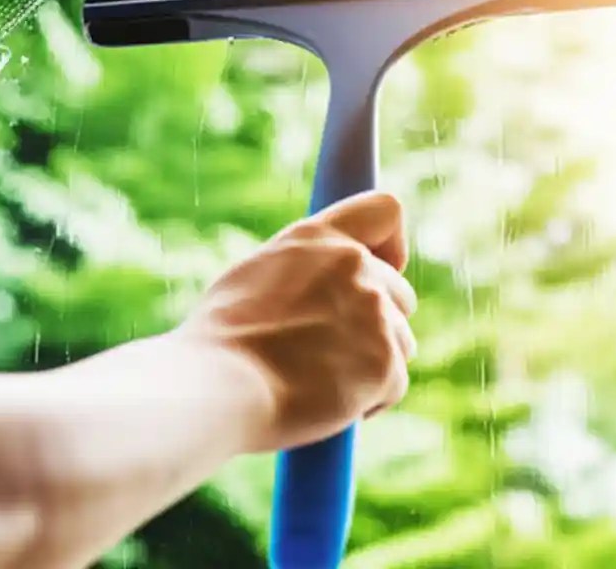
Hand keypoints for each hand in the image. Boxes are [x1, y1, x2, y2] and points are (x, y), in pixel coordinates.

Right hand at [179, 191, 417, 452]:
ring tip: (318, 382)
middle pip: (402, 295)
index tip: (383, 271)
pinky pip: (395, 385)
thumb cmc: (220, 342)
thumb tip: (327, 284)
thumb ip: (305, 268)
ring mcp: (376, 315)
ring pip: (402, 343)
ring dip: (372, 365)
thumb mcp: (255, 276)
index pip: (386, 210)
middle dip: (378, 324)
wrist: (213, 390)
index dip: (391, 245)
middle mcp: (356, 267)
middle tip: (330, 353)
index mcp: (319, 238)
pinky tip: (325, 404)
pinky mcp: (386, 363)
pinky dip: (369, 401)